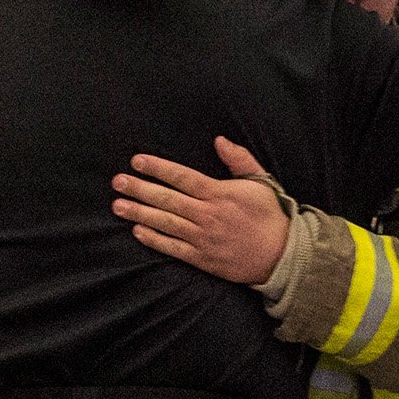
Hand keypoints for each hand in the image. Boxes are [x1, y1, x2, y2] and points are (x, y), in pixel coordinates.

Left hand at [112, 136, 290, 282]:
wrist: (281, 255)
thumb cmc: (270, 215)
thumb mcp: (260, 181)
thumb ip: (239, 159)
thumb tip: (219, 140)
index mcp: (219, 194)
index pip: (182, 177)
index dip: (157, 168)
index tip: (137, 161)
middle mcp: (207, 215)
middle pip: (167, 199)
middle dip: (140, 189)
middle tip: (118, 182)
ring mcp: (203, 238)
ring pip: (165, 223)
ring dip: (140, 213)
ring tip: (118, 205)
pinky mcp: (202, 259)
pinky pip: (173, 248)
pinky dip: (154, 239)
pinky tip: (137, 231)